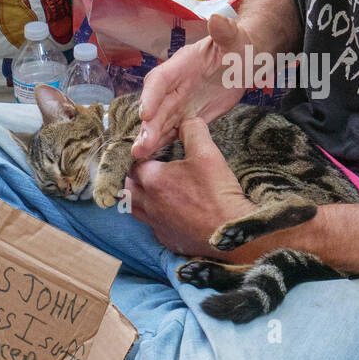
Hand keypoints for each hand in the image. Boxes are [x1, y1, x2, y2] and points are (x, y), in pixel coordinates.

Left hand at [125, 118, 254, 258]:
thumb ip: (193, 131)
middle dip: (132, 177)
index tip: (148, 151)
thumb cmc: (217, 192)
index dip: (140, 155)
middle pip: (127, 187)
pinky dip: (153, 217)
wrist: (231, 231)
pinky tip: (166, 212)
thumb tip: (187, 121)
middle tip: (144, 169)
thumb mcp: (207, 153)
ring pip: (134, 209)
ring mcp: (155, 223)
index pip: (134, 163)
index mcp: (153, 179)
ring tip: (148, 190)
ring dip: (138, 197)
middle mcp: (148, 203)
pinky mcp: (166, 238)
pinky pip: (151, 225)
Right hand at [132, 13, 252, 158]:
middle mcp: (175, 85)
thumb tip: (217, 19)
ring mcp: (180, 102)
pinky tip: (153, 156)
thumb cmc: (237, 44)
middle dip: (148, 125)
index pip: (159, 80)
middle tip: (140, 145)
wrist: (244, 60)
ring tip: (139, 154)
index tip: (146, 113)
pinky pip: (174, 130)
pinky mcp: (190, 115)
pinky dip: (164, 142)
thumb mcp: (233, 36)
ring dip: (151, 137)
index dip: (151, 96)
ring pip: (162, 121)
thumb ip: (224, 31)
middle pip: (156, 106)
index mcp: (180, 65)